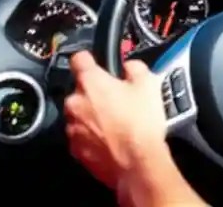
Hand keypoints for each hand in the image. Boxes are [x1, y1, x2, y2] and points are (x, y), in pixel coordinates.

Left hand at [64, 51, 167, 191]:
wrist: (137, 164)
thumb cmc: (141, 125)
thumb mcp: (148, 84)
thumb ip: (135, 67)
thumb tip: (130, 66)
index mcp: (90, 82)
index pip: (79, 59)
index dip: (89, 59)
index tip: (93, 62)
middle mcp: (75, 103)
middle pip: (80, 91)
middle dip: (95, 94)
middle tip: (117, 100)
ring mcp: (73, 128)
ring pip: (80, 115)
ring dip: (93, 116)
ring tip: (117, 123)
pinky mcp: (76, 150)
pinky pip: (81, 137)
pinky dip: (92, 137)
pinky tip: (112, 139)